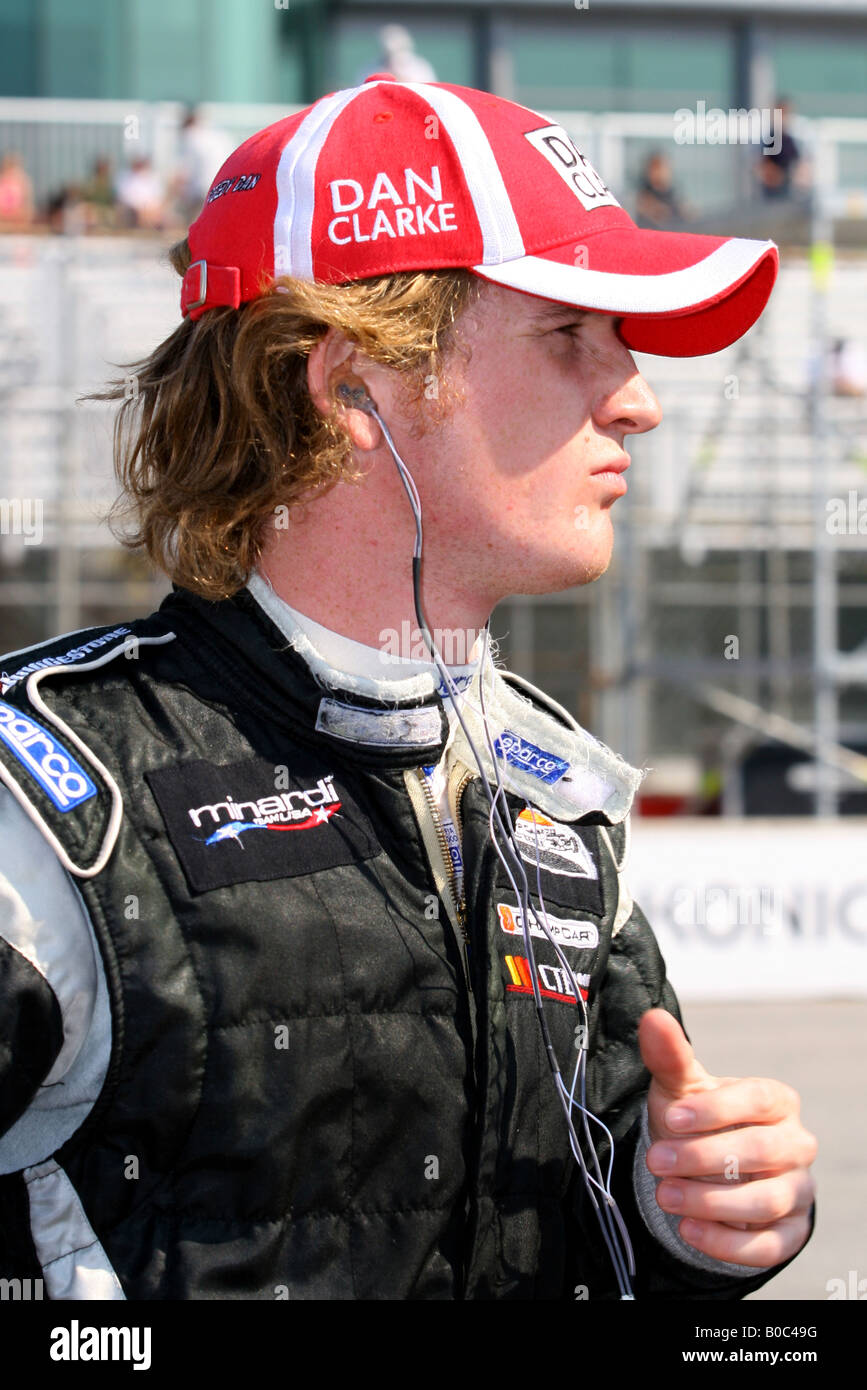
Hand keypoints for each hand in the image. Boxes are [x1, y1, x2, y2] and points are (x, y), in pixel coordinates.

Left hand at [639, 1008, 816, 1268]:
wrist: (703, 1169)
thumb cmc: (695, 1120)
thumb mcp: (680, 1088)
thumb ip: (670, 1056)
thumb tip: (653, 1017)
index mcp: (776, 1101)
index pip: (758, 1100)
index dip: (716, 1110)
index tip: (672, 1118)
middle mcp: (796, 1144)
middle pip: (763, 1151)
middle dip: (705, 1158)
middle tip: (657, 1162)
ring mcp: (797, 1190)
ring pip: (767, 1200)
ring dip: (711, 1201)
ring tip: (665, 1196)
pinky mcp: (789, 1232)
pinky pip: (768, 1245)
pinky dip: (727, 1242)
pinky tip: (689, 1229)